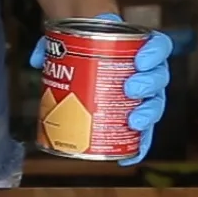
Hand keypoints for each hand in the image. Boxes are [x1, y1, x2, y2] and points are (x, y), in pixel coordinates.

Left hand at [30, 14, 173, 164]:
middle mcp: (149, 73)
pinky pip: (144, 135)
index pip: (160, 46)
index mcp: (142, 48)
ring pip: (155, 105)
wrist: (88, 63)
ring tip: (132, 121)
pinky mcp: (136, 119)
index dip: (154, 52)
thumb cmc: (87, 49)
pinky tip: (127, 157)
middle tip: (129, 89)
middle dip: (148, 85)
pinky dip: (138, 147)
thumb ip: (52, 43)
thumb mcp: (70, 39)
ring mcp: (145, 97)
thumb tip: (37, 60)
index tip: (139, 60)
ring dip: (147, 115)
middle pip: (159, 78)